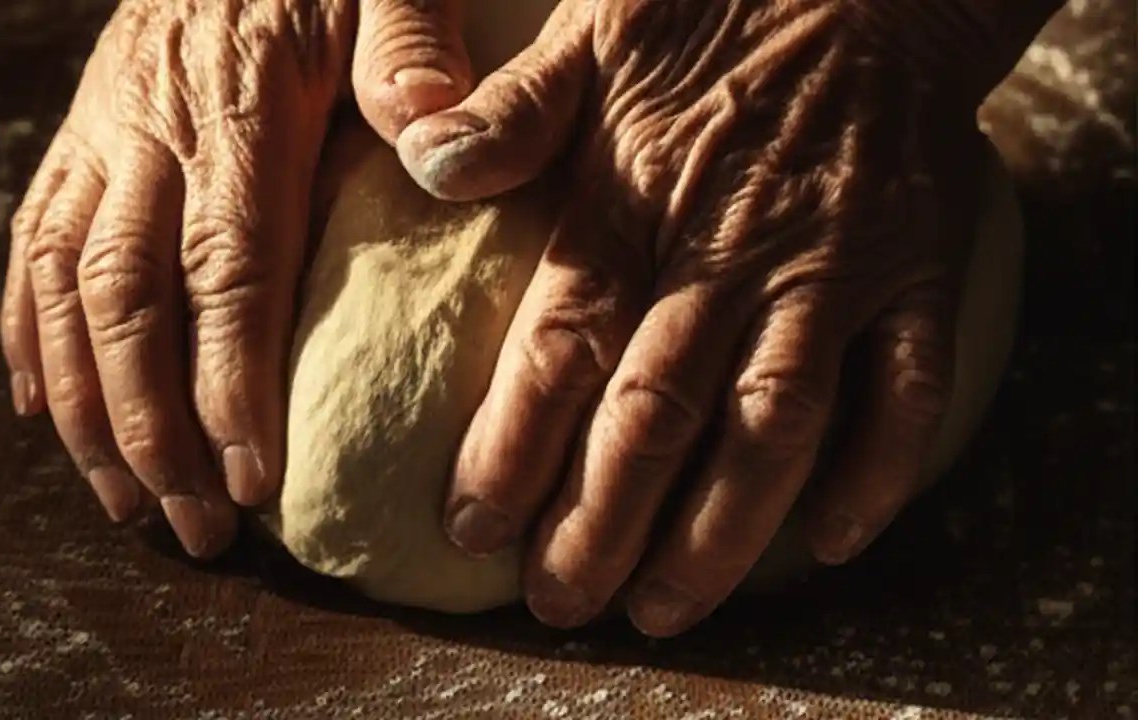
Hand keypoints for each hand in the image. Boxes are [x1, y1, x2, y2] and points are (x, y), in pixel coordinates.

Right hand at [0, 0, 475, 556]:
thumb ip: (410, 46)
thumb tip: (429, 131)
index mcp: (240, 104)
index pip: (228, 266)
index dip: (231, 382)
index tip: (254, 479)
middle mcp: (150, 130)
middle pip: (131, 300)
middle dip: (153, 426)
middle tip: (194, 524)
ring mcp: (100, 137)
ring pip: (64, 289)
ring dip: (87, 407)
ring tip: (124, 499)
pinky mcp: (75, 142)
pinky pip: (30, 247)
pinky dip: (29, 337)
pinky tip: (47, 413)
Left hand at [400, 0, 994, 634]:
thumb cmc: (711, 6)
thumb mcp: (593, 34)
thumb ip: (511, 112)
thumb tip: (423, 164)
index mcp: (636, 199)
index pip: (562, 347)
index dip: (511, 448)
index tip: (471, 527)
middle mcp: (733, 252)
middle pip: (658, 415)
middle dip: (601, 524)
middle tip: (557, 603)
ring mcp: (834, 269)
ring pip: (775, 427)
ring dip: (721, 532)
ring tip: (666, 609)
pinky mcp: (920, 273)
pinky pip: (910, 390)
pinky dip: (880, 473)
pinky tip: (831, 543)